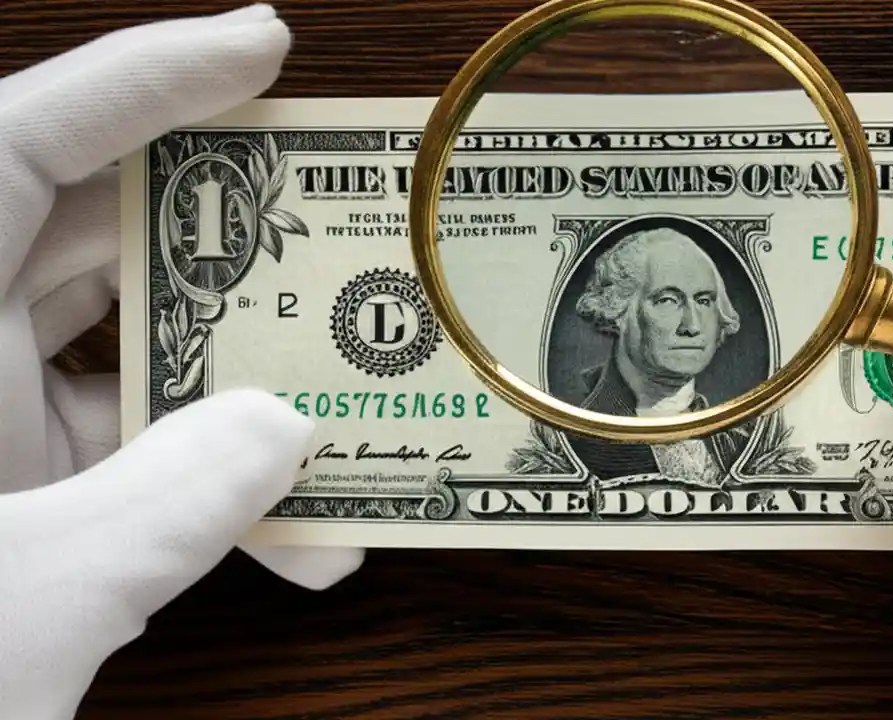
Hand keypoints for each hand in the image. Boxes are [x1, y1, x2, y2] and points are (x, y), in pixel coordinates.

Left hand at [0, 6, 361, 716]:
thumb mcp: (32, 598)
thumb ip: (175, 502)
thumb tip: (289, 429)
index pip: (15, 144)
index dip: (146, 79)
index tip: (266, 48)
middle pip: (99, 239)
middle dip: (235, 245)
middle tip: (346, 231)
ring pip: (130, 356)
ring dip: (242, 397)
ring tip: (353, 416)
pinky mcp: (16, 493)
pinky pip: (130, 450)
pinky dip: (209, 484)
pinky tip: (296, 540)